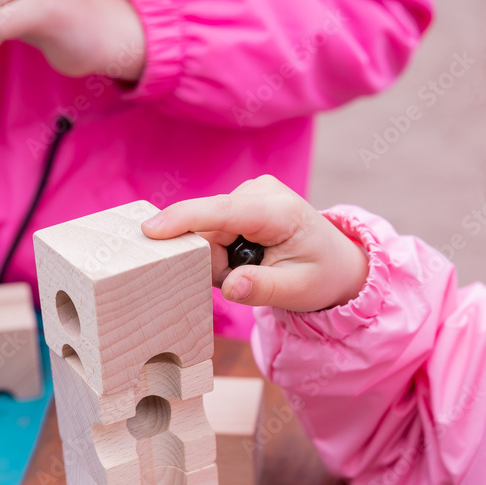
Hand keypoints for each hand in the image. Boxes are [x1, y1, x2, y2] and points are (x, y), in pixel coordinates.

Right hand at [142, 176, 369, 312]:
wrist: (335, 262)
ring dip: (217, 259)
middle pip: (207, 229)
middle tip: (245, 279)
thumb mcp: (297, 292)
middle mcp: (260, 192)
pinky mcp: (239, 199)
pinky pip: (209, 230)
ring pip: (205, 232)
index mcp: (279, 211)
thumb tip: (231, 286)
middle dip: (213, 262)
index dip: (184, 219)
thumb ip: (263, 289)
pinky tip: (245, 257)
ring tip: (251, 269)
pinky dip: (220, 252)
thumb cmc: (318, 276)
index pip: (223, 211)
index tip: (150, 230)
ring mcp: (248, 193)